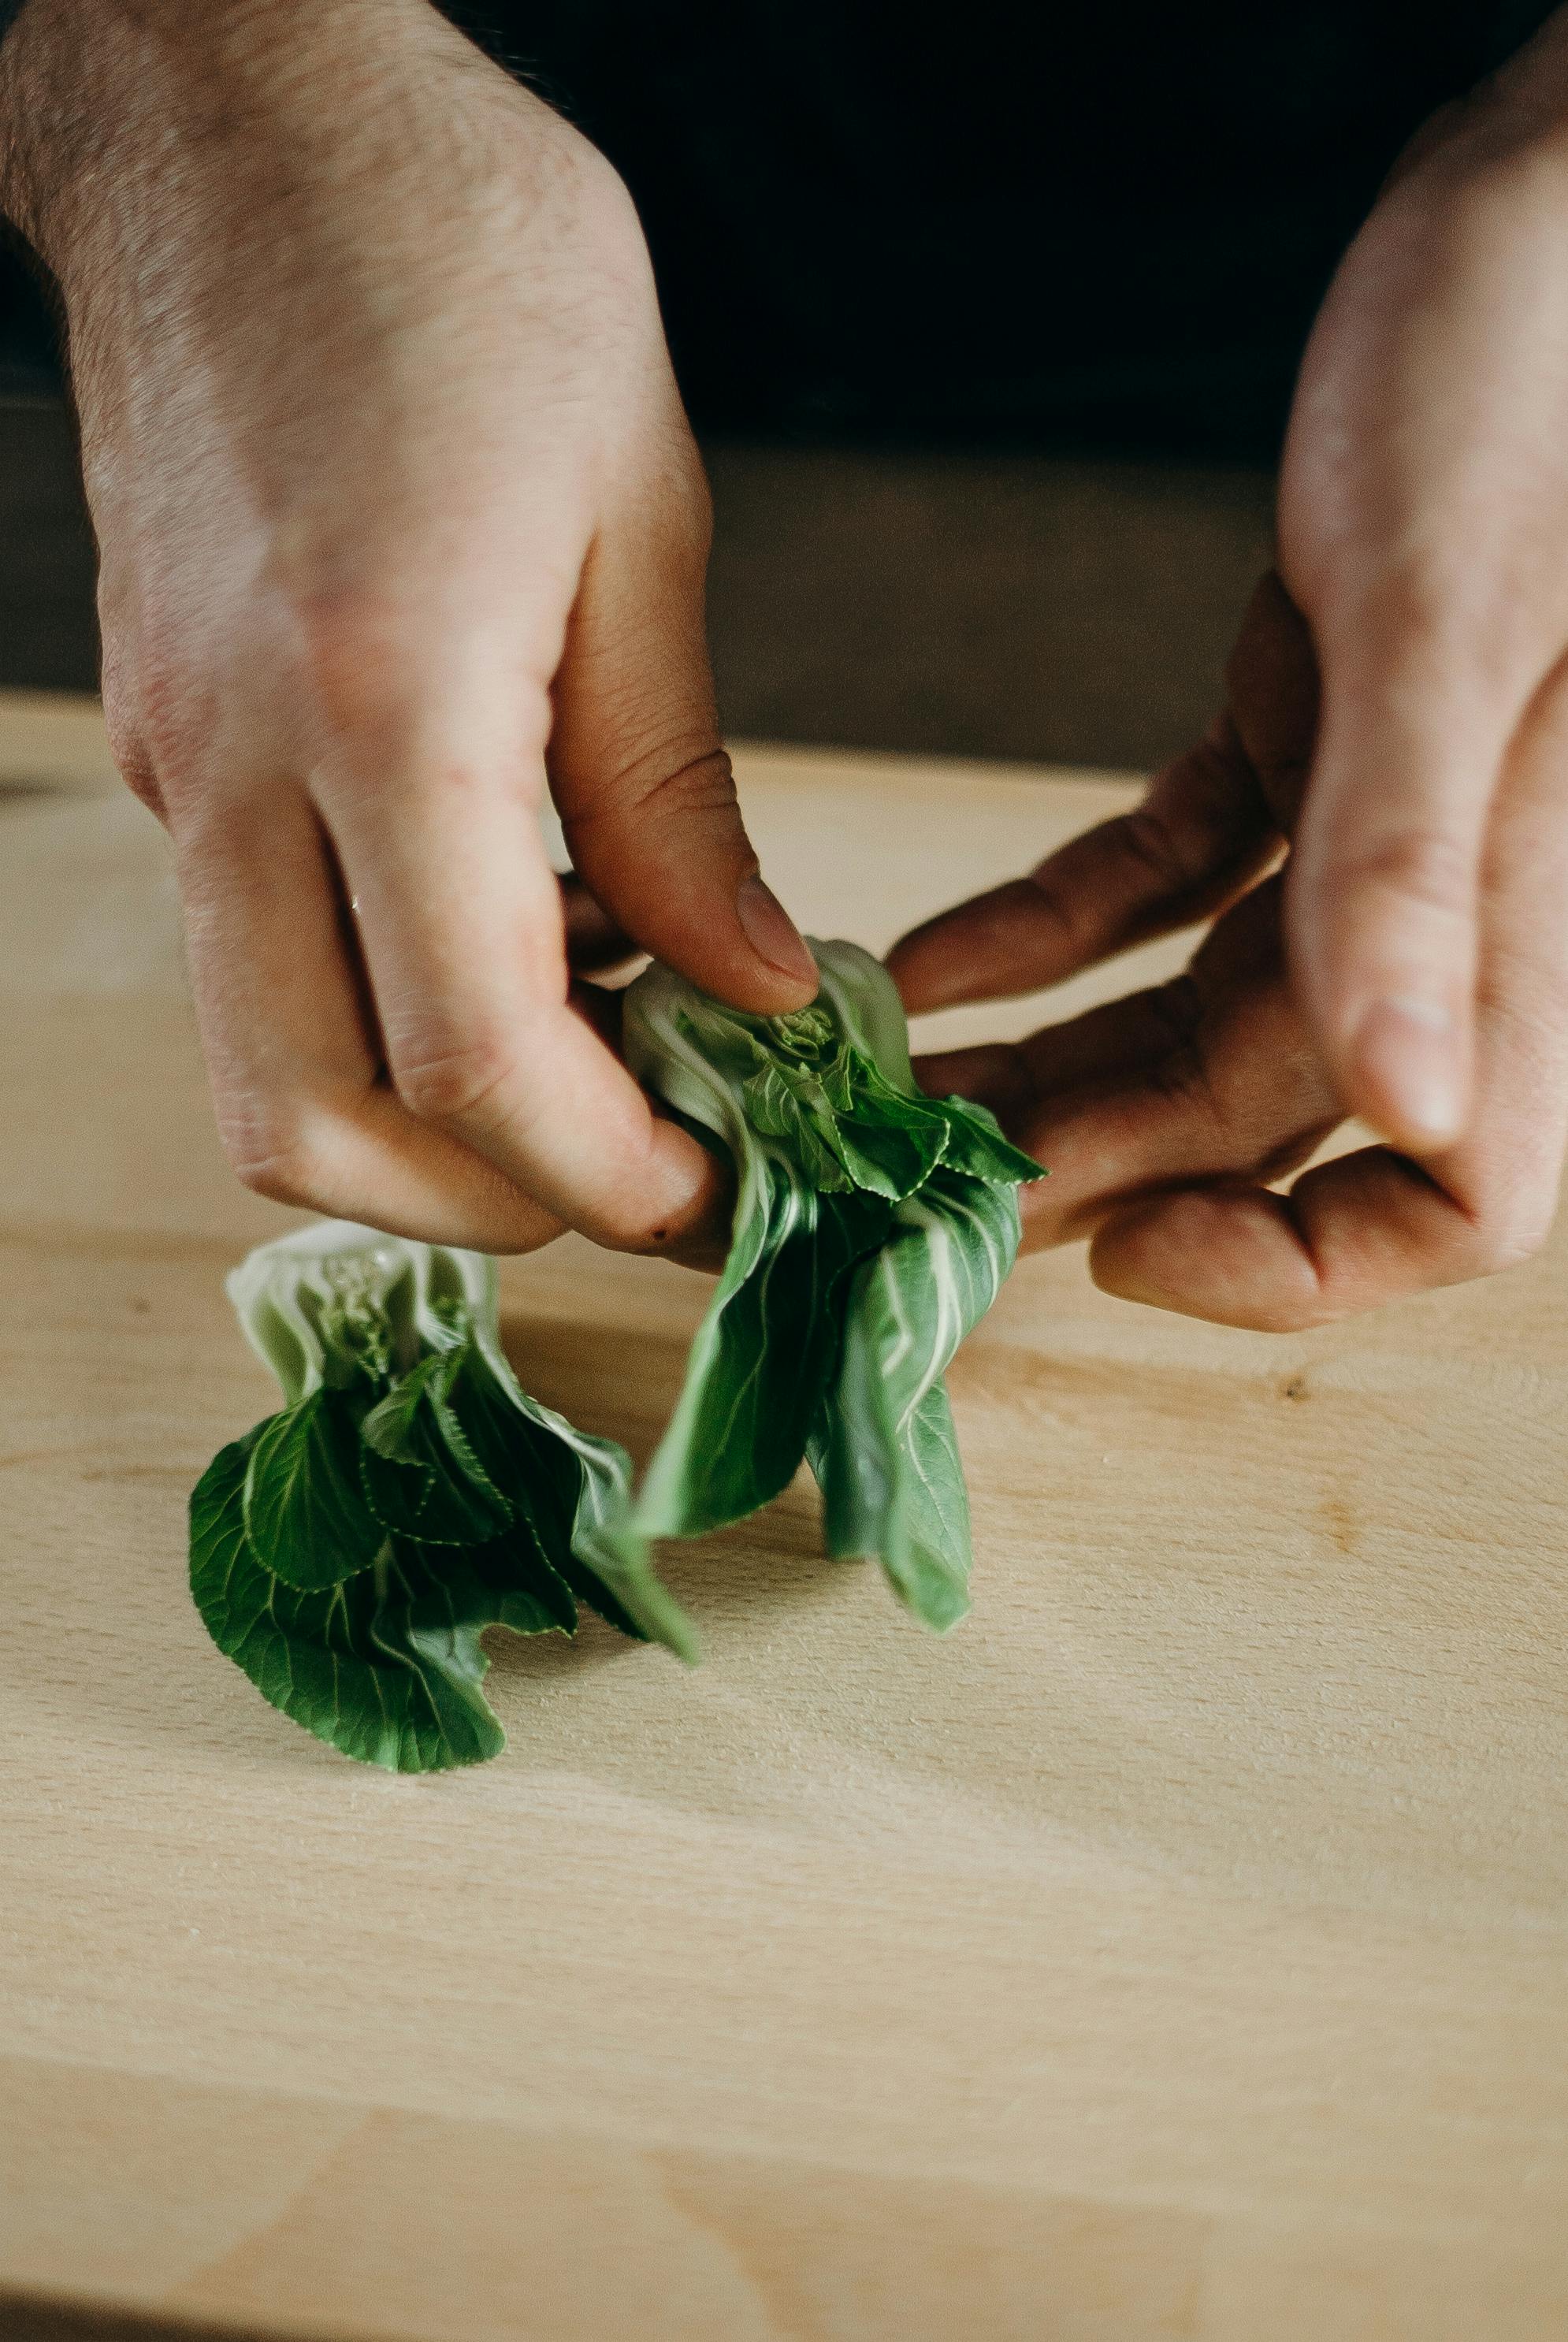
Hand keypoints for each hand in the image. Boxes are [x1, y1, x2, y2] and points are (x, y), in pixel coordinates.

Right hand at [0, 0, 815, 1253]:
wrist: (235, 110)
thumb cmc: (459, 255)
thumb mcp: (638, 513)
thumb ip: (675, 791)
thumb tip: (756, 985)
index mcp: (379, 705)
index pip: (472, 1061)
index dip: (606, 1175)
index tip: (718, 1191)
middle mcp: (236, 768)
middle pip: (311, 1129)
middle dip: (492, 1198)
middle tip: (648, 1158)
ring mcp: (176, 766)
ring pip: (268, 1063)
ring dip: (435, 1114)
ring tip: (611, 1035)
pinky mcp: (168, 744)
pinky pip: (266, 954)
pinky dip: (394, 1000)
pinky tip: (529, 922)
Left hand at [890, 27, 1567, 1328]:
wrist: (1545, 206)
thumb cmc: (1537, 371)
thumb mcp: (1452, 620)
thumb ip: (1421, 867)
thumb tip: (1409, 1114)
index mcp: (1518, 914)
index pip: (1459, 1194)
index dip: (1303, 1265)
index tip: (1124, 1242)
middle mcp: (1450, 908)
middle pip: (1268, 1121)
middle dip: (1091, 1165)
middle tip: (908, 1183)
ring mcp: (1376, 830)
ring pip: (1201, 1019)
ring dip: (1049, 1065)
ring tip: (891, 1095)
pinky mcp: (1314, 738)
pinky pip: (1172, 880)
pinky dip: (1057, 925)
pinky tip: (938, 956)